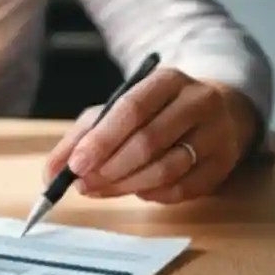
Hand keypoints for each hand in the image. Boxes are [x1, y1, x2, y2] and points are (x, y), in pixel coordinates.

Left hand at [44, 69, 259, 203]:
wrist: (219, 111)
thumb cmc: (156, 112)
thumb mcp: (117, 111)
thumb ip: (81, 137)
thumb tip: (51, 173)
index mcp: (167, 80)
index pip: (132, 109)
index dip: (102, 140)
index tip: (77, 165)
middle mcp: (197, 103)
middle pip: (149, 141)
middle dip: (110, 168)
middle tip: (83, 184)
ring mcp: (216, 134)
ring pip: (167, 169)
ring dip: (126, 185)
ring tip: (101, 189)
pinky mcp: (223, 164)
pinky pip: (183, 189)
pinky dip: (152, 194)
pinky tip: (136, 189)